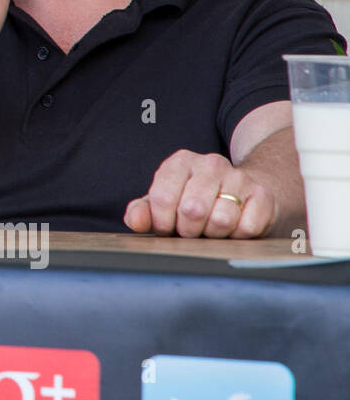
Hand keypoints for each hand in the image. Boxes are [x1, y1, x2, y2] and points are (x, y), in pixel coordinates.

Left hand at [124, 149, 276, 237]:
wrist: (241, 194)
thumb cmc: (193, 201)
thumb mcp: (162, 204)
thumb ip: (142, 212)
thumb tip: (136, 221)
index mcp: (180, 162)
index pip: (162, 199)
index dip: (162, 222)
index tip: (168, 226)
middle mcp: (210, 164)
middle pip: (192, 211)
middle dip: (189, 230)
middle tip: (192, 229)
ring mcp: (239, 177)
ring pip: (221, 220)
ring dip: (214, 234)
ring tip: (212, 226)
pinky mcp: (262, 195)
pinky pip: (246, 228)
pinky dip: (237, 236)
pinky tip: (233, 227)